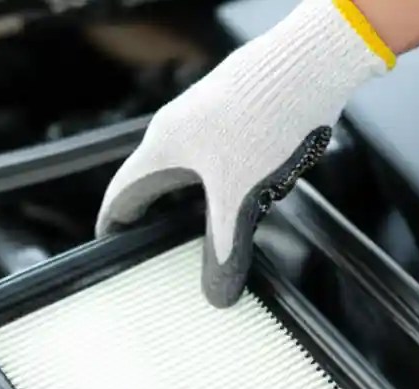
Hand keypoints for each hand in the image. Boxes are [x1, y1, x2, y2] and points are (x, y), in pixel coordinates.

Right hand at [95, 0, 395, 306]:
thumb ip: (225, 249)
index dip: (114, 227)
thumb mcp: (241, 199)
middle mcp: (177, 129)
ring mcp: (207, 117)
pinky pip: (220, 156)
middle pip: (155, 183)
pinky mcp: (237, 112)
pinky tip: (254, 195)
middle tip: (160, 252)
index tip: (110, 249)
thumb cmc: (264, 120)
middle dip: (157, 220)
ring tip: (211, 234)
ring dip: (197, 202)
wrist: (308, 64)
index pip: (123, 195)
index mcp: (162, 149)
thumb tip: (217, 294)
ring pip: (192, 169)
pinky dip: (225, 183)